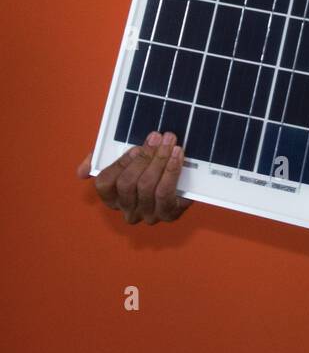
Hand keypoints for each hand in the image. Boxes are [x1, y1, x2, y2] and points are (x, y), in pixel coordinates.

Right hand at [76, 131, 192, 224]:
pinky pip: (166, 193)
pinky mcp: (168, 215)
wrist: (183, 177)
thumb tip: (81, 172)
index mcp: (112, 197)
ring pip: (148, 187)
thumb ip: (99, 158)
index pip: (105, 183)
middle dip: (144, 157)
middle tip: (158, 137)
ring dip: (160, 160)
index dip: (120, 164)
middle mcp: (127, 210)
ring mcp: (147, 215)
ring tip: (170, 142)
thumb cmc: (146, 165)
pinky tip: (177, 155)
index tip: (136, 147)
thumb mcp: (123, 157)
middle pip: (128, 184)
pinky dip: (172, 171)